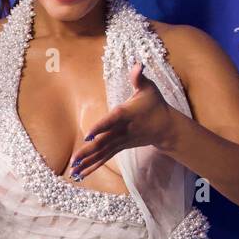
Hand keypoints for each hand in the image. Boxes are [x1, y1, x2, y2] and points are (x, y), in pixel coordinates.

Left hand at [69, 63, 177, 178]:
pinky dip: (92, 166)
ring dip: (87, 162)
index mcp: (126, 114)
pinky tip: (80, 175)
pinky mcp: (119, 147)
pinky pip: (104, 158)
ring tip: (72, 171)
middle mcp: (122, 130)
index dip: (100, 128)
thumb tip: (137, 64)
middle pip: (103, 142)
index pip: (111, 121)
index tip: (87, 135)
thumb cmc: (154, 104)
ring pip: (102, 153)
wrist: (166, 127)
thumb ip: (139, 77)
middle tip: (73, 160)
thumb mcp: (148, 88)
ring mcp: (120, 141)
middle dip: (87, 151)